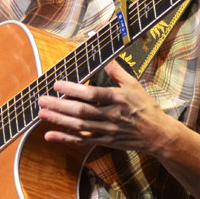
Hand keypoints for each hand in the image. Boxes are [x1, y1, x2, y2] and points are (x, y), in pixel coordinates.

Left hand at [37, 60, 177, 154]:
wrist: (157, 134)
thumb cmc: (145, 107)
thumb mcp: (134, 85)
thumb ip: (117, 71)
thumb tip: (104, 57)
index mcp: (118, 99)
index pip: (93, 94)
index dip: (74, 89)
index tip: (57, 84)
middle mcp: (112, 115)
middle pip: (82, 111)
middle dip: (60, 105)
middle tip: (41, 99)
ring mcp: (107, 129)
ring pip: (79, 126)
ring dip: (59, 119)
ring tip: (41, 113)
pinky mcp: (104, 141)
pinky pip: (82, 141)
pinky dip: (65, 139)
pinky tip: (49, 135)